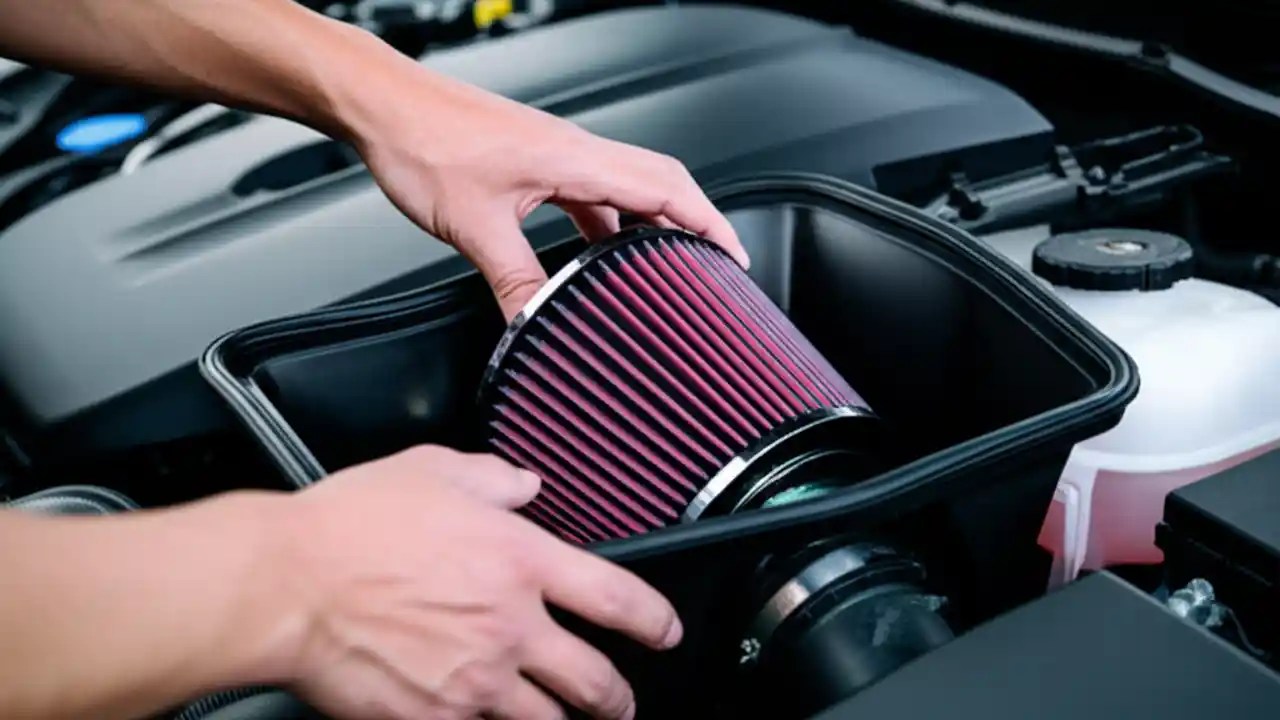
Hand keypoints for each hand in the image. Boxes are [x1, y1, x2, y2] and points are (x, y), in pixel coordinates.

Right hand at [267, 445, 681, 719]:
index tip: (664, 632)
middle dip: (619, 699)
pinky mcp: (434, 718)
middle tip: (622, 702)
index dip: (654, 621)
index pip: (617, 598)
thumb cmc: (350, 525)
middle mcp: (510, 626)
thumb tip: (525, 485)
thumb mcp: (432, 470)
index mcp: (520, 561)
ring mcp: (475, 680)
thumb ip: (492, 478)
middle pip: (595, 681)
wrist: (287, 584)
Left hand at [344, 63, 748, 321]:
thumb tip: (537, 324)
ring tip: (659, 269)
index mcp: (576, 159)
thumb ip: (514, 281)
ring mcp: (557, 152)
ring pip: (625, 187)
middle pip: (660, 182)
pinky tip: (593, 253)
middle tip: (712, 267)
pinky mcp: (536, 159)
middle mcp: (575, 149)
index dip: (707, 223)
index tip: (734, 256)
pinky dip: (606, 223)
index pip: (666, 188)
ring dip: (648, 226)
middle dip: (692, 225)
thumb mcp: (474, 227)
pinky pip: (592, 191)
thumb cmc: (423, 142)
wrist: (384, 104)